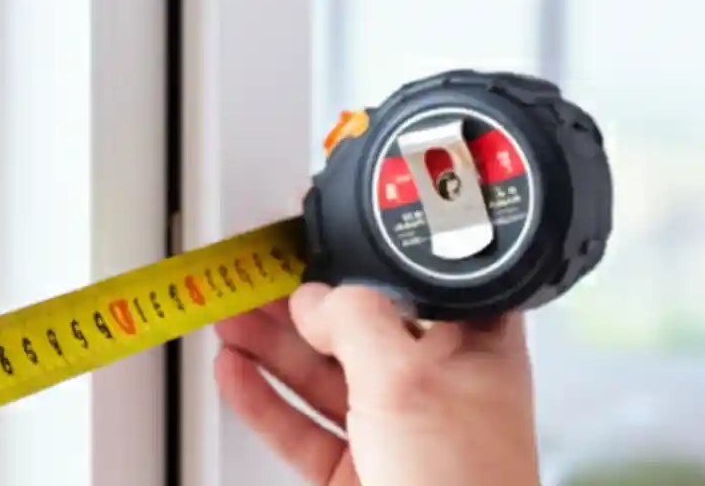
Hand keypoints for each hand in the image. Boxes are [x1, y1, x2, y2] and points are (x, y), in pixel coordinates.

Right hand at [215, 284, 537, 485]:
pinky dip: (264, 399)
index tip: (316, 242)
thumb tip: (315, 296)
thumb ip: (356, 322)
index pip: (418, 282)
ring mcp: (394, 431)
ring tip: (230, 317)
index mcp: (474, 350)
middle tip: (253, 280)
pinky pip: (300, 425)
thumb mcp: (408, 381)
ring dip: (271, 346)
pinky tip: (236, 371)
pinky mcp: (356, 471)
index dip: (367, 259)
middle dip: (299, 305)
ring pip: (322, 375)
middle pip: (356, 328)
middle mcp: (435, 386)